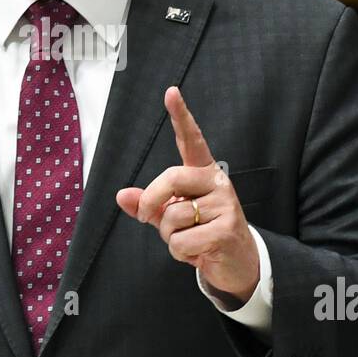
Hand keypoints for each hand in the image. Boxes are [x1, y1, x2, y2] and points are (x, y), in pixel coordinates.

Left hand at [116, 85, 259, 305]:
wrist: (237, 263)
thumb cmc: (201, 234)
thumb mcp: (172, 216)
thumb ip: (148, 204)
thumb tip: (121, 195)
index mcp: (203, 174)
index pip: (191, 140)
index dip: (181, 116)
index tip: (171, 92)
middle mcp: (217, 182)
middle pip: (170, 178)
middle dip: (150, 201)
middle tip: (146, 217)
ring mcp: (225, 205)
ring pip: (172, 217)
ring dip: (170, 237)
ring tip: (190, 239)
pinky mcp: (226, 229)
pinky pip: (181, 241)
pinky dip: (180, 253)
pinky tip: (198, 252)